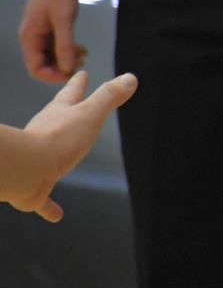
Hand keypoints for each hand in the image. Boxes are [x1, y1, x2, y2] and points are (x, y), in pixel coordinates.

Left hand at [5, 70, 137, 222]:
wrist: (25, 170)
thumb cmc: (59, 139)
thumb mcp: (90, 114)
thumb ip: (109, 97)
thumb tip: (130, 78)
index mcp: (60, 115)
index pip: (72, 94)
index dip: (79, 84)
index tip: (81, 73)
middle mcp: (46, 134)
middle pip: (57, 119)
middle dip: (65, 112)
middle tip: (71, 106)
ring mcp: (37, 159)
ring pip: (47, 153)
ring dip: (55, 152)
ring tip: (63, 157)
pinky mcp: (34, 187)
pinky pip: (43, 198)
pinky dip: (49, 205)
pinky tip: (56, 214)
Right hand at [18, 0, 83, 86]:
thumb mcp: (64, 19)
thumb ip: (65, 45)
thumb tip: (68, 68)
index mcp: (29, 37)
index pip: (35, 69)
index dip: (53, 76)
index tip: (73, 74)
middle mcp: (32, 37)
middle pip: (44, 64)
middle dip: (62, 67)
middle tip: (82, 64)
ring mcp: (40, 32)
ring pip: (52, 56)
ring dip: (67, 58)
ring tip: (85, 55)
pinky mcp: (49, 27)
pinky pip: (56, 45)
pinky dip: (68, 49)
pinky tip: (82, 48)